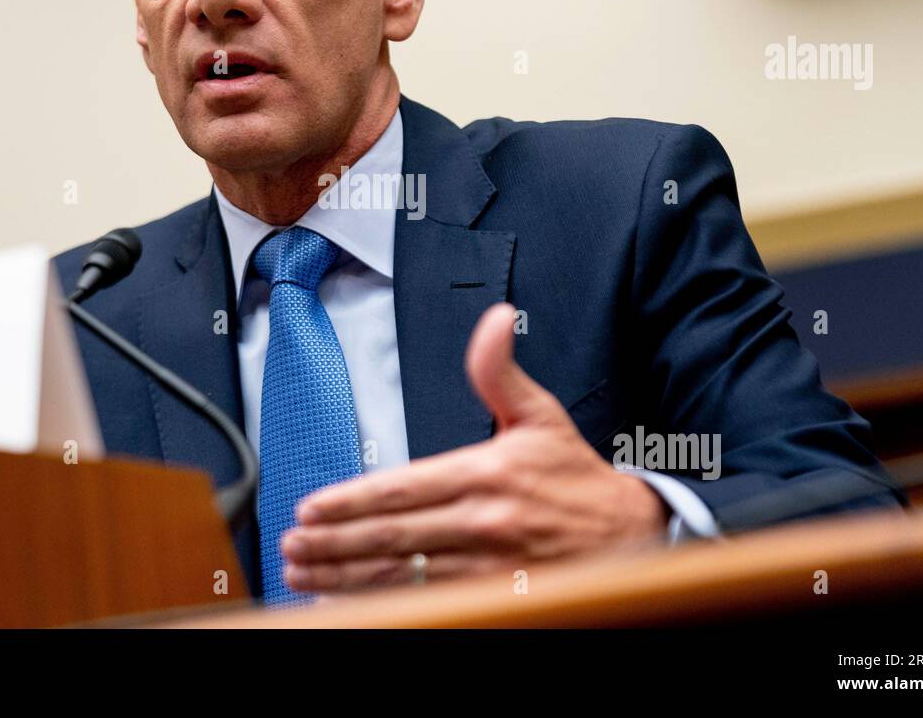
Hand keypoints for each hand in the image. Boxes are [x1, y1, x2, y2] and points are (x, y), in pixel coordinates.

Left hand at [281, 303, 668, 593]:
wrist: (631, 534)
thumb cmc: (576, 478)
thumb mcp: (540, 415)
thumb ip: (500, 371)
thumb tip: (495, 319)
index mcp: (487, 474)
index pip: (404, 489)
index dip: (353, 500)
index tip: (312, 507)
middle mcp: (484, 522)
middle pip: (393, 536)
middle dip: (335, 542)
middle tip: (291, 544)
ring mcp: (488, 566)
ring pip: (404, 575)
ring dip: (346, 576)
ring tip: (304, 573)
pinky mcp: (496, 597)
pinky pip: (428, 602)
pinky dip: (385, 604)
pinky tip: (349, 603)